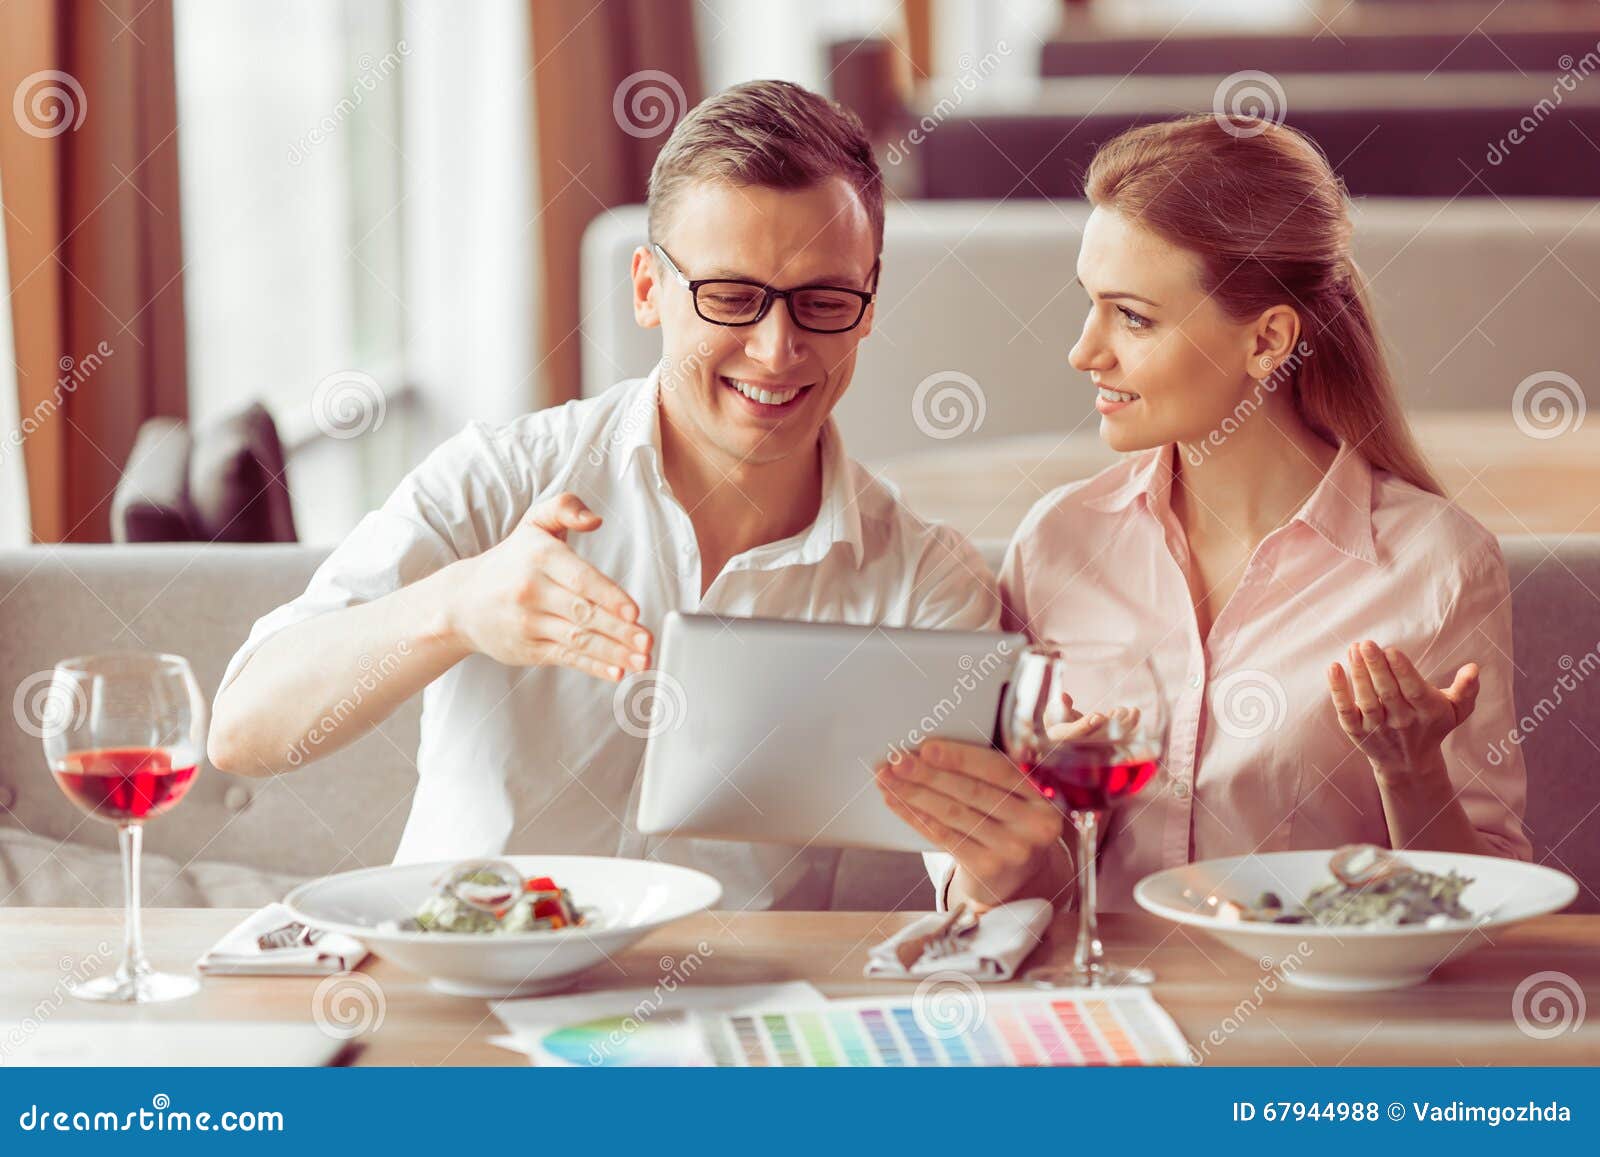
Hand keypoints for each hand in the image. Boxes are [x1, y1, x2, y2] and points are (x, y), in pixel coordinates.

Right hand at [445, 492, 651, 681]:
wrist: (462, 601)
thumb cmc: (512, 559)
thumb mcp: (534, 523)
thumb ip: (566, 509)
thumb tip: (595, 520)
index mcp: (539, 556)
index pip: (581, 578)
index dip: (609, 596)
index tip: (634, 611)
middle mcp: (531, 591)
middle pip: (583, 613)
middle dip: (619, 630)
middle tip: (647, 642)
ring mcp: (528, 623)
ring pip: (577, 639)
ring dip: (613, 654)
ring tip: (641, 661)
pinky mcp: (527, 649)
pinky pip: (566, 657)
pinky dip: (592, 667)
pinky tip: (615, 672)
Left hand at [872, 739, 1063, 904]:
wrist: (1017, 886)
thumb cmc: (1006, 830)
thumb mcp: (1014, 806)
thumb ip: (988, 781)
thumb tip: (929, 752)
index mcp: (1040, 801)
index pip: (998, 770)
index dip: (962, 757)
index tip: (927, 747)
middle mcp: (1033, 827)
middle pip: (972, 792)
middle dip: (929, 773)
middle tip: (897, 761)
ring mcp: (1012, 851)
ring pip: (953, 814)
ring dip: (915, 794)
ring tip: (888, 780)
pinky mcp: (988, 869)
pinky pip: (944, 837)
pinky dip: (916, 817)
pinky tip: (898, 803)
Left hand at [1327, 640, 1477, 778]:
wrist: (1409, 763)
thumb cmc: (1432, 726)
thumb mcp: (1456, 711)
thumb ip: (1466, 690)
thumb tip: (1473, 668)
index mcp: (1427, 712)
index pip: (1413, 690)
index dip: (1402, 671)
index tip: (1391, 650)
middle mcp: (1402, 721)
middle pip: (1388, 692)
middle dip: (1376, 667)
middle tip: (1367, 643)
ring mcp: (1378, 728)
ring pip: (1367, 700)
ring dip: (1359, 675)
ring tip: (1353, 650)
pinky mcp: (1357, 732)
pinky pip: (1346, 711)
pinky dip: (1338, 692)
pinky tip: (1333, 668)